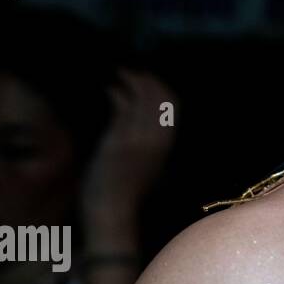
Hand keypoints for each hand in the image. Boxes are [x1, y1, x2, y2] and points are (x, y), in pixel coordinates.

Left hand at [79, 67, 177, 245]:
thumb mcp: (148, 168)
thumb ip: (150, 146)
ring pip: (141, 100)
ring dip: (132, 82)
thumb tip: (147, 128)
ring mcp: (138, 140)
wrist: (112, 212)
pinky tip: (111, 88)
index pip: (173, 108)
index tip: (151, 79)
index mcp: (166, 146)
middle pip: (160, 99)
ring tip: (121, 73)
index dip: (163, 89)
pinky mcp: (119, 142)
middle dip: (148, 80)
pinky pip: (122, 108)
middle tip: (134, 71)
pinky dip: (118, 94)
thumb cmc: (127, 195)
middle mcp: (156, 140)